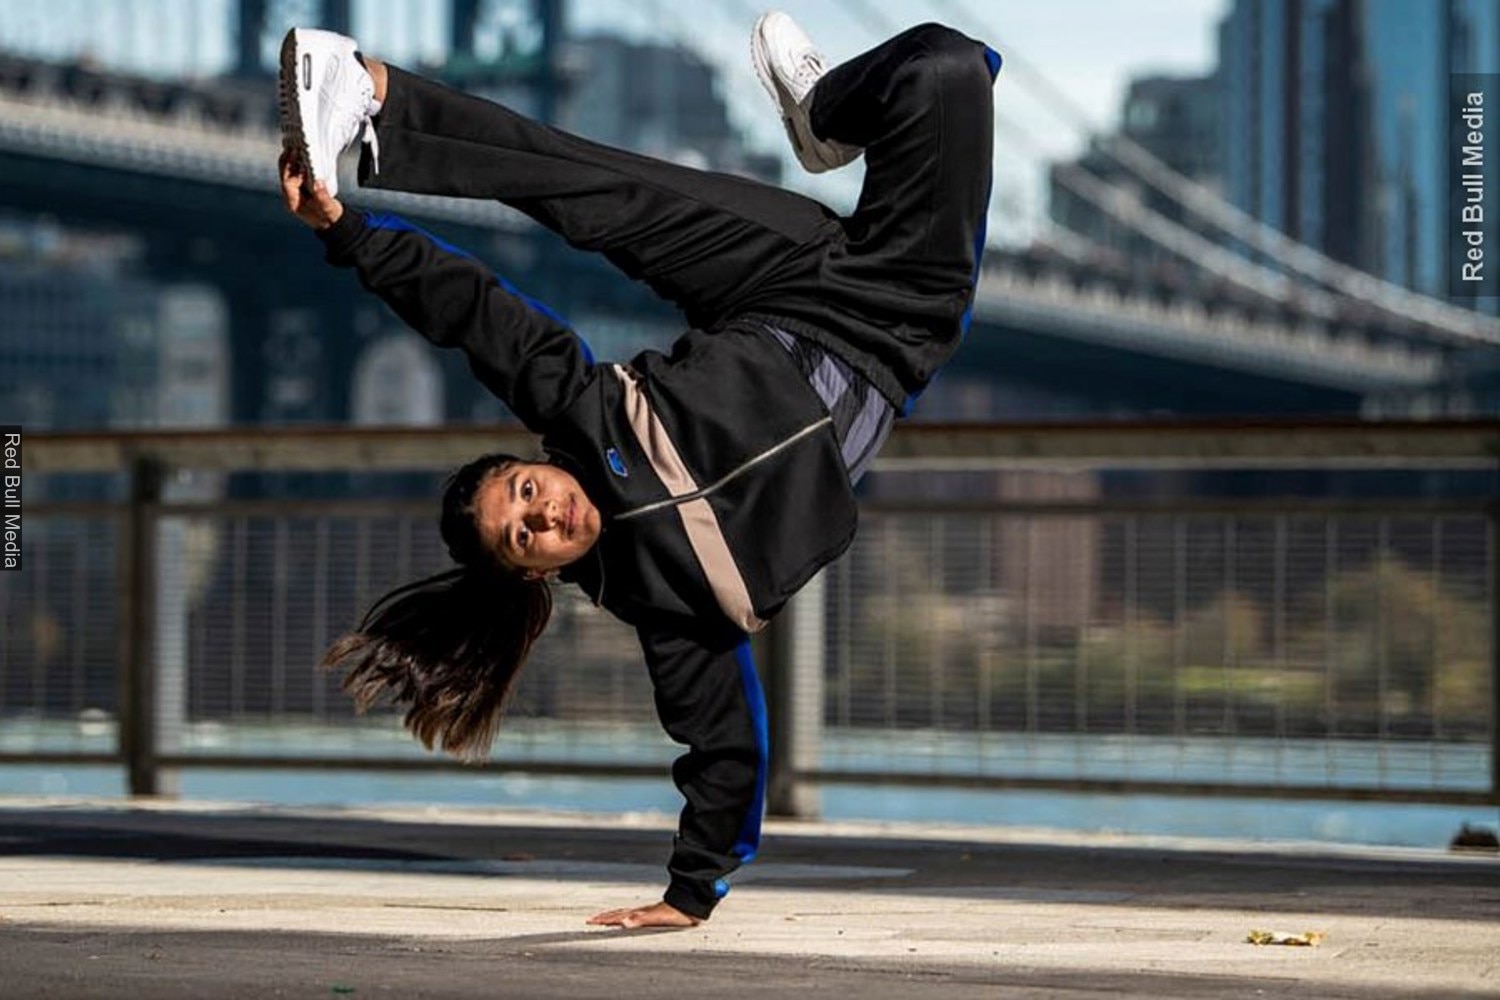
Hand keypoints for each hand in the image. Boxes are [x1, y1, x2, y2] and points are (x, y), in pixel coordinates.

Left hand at [279, 149, 342, 229]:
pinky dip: (295, 163)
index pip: (288, 184)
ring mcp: (293, 191)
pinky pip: (292, 172)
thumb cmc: (329, 216)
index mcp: (293, 203)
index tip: (306, 167)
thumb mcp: (328, 208)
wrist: (330, 221)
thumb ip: (323, 196)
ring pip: (286, 172)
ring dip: (290, 160)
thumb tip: (319, 182)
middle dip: (287, 162)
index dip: (295, 174)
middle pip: (283, 176)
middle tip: (293, 149)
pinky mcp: (298, 187)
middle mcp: (290, 196)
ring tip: (295, 148)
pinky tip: (300, 155)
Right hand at [586, 900, 700, 928]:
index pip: (617, 917)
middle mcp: (640, 911)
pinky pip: (632, 914)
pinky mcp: (652, 913)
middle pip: (618, 913)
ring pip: (624, 912)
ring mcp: (646, 911)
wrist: (690, 905)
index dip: (604, 920)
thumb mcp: (657, 918)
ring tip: (603, 917)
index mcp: (639, 913)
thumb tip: (625, 921)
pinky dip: (624, 916)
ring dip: (612, 915)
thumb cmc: (676, 914)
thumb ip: (640, 919)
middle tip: (590, 920)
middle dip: (604, 917)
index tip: (590, 921)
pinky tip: (627, 918)